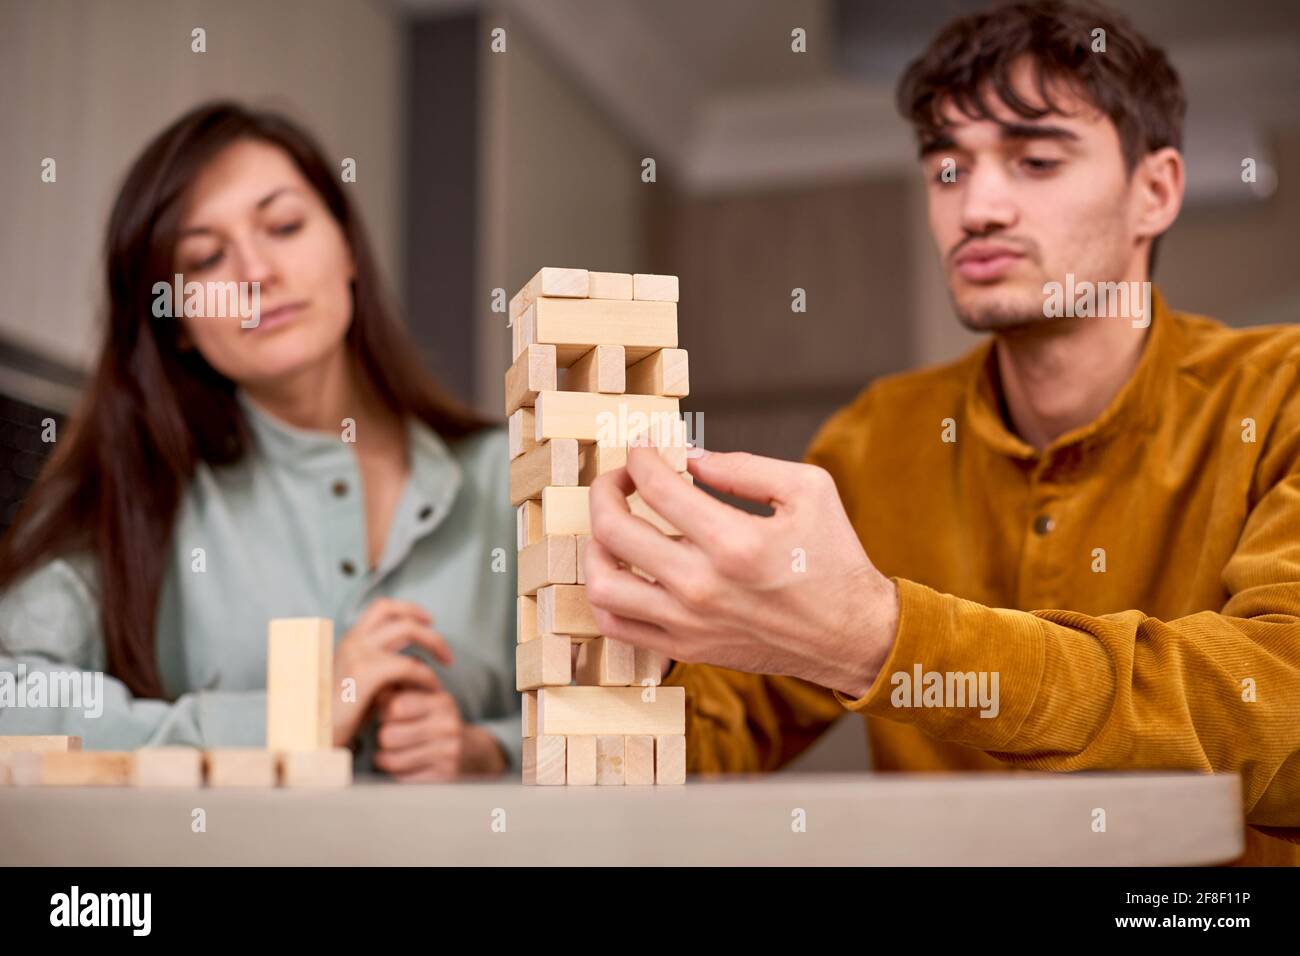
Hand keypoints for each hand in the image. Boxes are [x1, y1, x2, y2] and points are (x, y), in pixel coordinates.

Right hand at [332, 598, 453, 746]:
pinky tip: (433, 688)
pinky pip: (409, 665)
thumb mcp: (363, 685)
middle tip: (445, 650)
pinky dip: (426, 675)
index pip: (382, 607)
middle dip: (427, 627)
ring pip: (407, 630)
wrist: (314, 736)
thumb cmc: (340, 717)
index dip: (409, 609)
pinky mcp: (364, 673)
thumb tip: (416, 662)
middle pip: (398, 614)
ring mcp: (357, 653)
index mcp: (350, 639)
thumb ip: (384, 668)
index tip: (428, 622)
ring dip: (434, 644)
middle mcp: (352, 640)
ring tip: (447, 663)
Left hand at [374, 688, 508, 780]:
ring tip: (397, 751)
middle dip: (384, 737)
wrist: (471, 751)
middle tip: (393, 736)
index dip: (385, 713)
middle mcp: (448, 727)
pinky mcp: (443, 778)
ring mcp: (448, 754)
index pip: (395, 706)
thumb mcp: (425, 700)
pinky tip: (409, 765)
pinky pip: (401, 779)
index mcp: (442, 702)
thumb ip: (398, 691)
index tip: (391, 716)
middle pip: (388, 735)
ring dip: (386, 758)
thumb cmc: (436, 722)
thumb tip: (373, 693)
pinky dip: (398, 774)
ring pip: (390, 760)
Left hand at [584, 447, 898, 696]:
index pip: (657, 487)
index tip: (642, 450)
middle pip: (614, 530)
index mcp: (735, 543)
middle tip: (619, 479)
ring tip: (613, 527)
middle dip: (605, 490)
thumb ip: (744, 467)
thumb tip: (689, 458)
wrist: (852, 636)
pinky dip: (606, 594)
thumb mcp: (808, 490)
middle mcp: (702, 586)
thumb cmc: (833, 560)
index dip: (640, 458)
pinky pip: (617, 626)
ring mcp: (688, 623)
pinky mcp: (685, 649)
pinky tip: (624, 570)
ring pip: (603, 584)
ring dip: (595, 545)